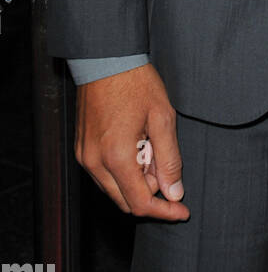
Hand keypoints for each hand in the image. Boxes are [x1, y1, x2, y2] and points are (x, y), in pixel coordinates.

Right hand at [75, 63, 189, 219]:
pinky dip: (124, 171)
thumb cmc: (135, 83)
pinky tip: (137, 145)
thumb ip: (169, 159)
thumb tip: (174, 192)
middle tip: (166, 164)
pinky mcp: (82, 149)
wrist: (105, 59)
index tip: (181, 211)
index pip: (140, 203)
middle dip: (151, 192)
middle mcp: (95, 163)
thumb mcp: (163, 118)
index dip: (164, 211)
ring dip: (137, 180)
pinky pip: (104, 175)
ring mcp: (85, 157)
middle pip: (125, 202)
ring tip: (151, 147)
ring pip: (114, 190)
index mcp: (116, 157)